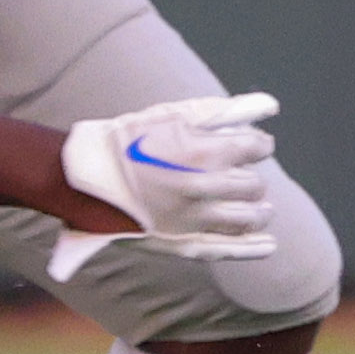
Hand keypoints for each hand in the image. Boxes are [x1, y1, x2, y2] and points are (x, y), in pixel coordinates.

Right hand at [47, 94, 279, 281]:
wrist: (83, 177)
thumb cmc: (128, 141)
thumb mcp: (174, 115)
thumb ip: (225, 111)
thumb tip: (271, 104)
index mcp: (204, 151)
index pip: (257, 148)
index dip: (257, 145)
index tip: (253, 146)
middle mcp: (204, 188)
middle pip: (254, 185)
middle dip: (249, 178)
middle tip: (239, 176)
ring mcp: (194, 219)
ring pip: (248, 218)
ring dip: (257, 211)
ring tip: (259, 207)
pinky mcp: (183, 243)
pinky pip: (228, 249)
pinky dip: (252, 248)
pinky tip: (268, 244)